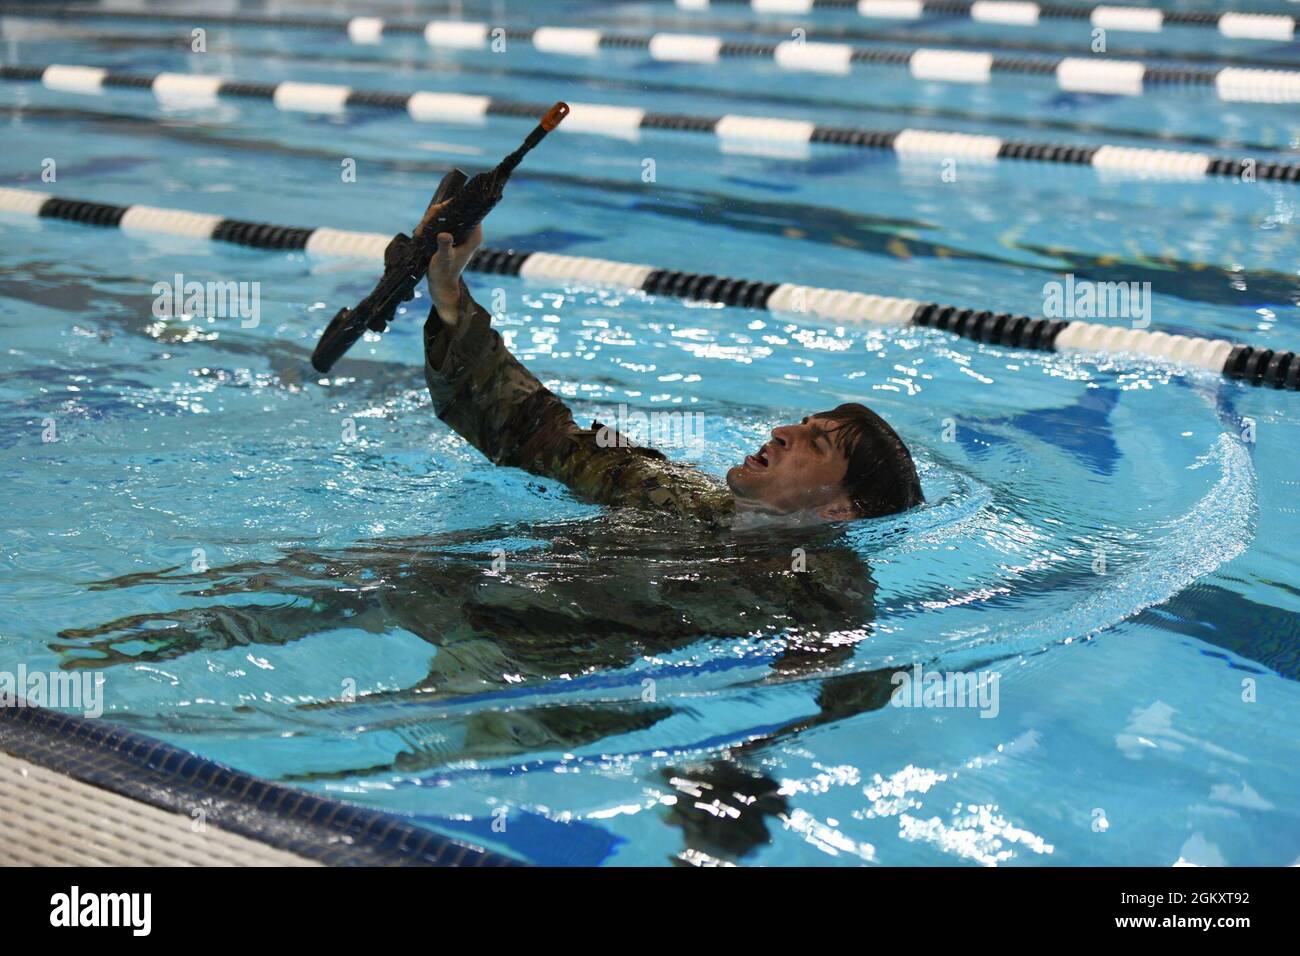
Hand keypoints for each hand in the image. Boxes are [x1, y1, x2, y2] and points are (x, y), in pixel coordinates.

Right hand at [419, 199, 483, 321]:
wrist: (441, 285)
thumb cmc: (444, 274)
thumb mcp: (443, 259)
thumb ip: (444, 246)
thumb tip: (444, 235)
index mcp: (474, 236)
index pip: (468, 210)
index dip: (452, 206)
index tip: (436, 212)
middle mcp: (469, 232)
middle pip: (454, 210)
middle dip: (436, 214)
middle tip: (422, 227)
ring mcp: (459, 233)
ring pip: (445, 216)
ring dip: (430, 220)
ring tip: (419, 232)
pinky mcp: (451, 235)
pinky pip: (440, 222)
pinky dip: (429, 225)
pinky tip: (420, 233)